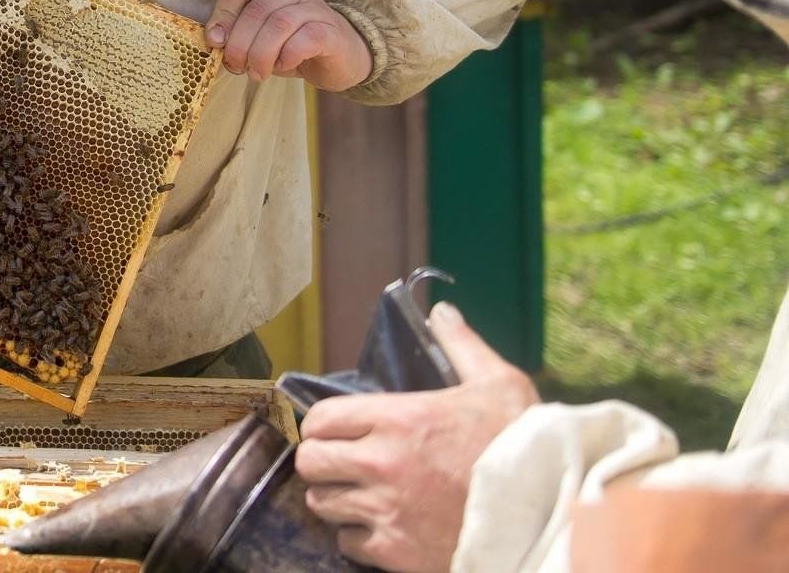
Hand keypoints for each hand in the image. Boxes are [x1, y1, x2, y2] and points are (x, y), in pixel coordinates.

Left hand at [205, 0, 372, 90]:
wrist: (341, 58)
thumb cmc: (293, 46)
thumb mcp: (259, 37)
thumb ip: (237, 34)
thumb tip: (214, 40)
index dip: (222, 13)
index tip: (216, 42)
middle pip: (256, 10)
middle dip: (239, 43)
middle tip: (237, 66)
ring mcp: (314, 7)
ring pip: (278, 24)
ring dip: (260, 54)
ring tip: (257, 72)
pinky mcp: (331, 31)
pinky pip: (303, 40)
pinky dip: (286, 57)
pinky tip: (283, 66)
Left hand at [295, 301, 540, 571]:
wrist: (550, 519)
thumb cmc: (524, 449)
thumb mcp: (499, 386)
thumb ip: (461, 345)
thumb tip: (441, 312)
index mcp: (398, 419)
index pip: (321, 419)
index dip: (324, 425)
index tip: (335, 431)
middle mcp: (381, 462)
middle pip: (310, 462)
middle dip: (322, 462)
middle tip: (342, 464)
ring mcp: (386, 509)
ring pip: (323, 504)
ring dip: (337, 499)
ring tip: (361, 495)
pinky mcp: (395, 552)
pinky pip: (348, 543)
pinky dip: (360, 538)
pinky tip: (383, 527)